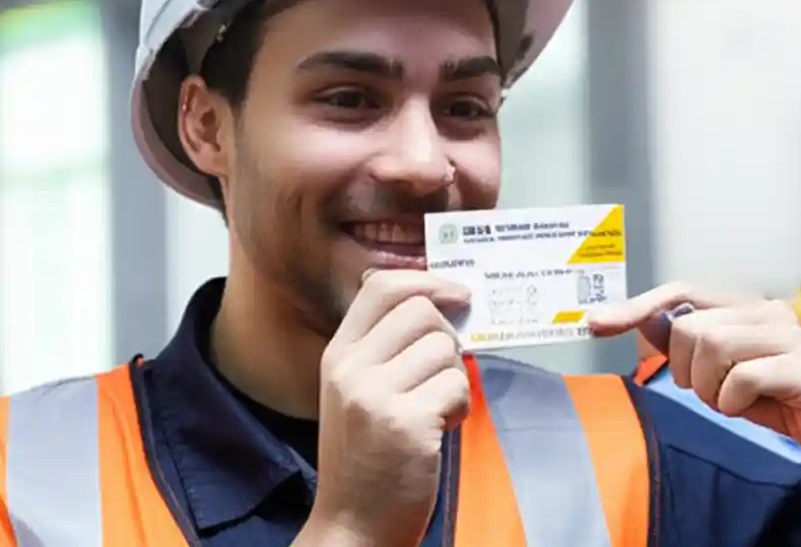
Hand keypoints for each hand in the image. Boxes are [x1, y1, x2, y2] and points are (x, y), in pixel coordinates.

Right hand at [302, 269, 471, 546]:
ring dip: (455, 378)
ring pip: (446, 349)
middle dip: (448, 338)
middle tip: (442, 373)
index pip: (381, 286)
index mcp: (338, 356)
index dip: (427, 280)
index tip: (456, 294)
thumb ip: (387, 349)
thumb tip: (441, 304)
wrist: (353, 526)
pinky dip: (460, 406)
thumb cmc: (367, 459)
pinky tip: (441, 428)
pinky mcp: (406, 424)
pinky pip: (458, 385)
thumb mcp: (359, 393)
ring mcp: (375, 396)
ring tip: (436, 409)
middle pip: (422, 311)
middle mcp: (350, 369)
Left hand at [590, 282, 800, 473]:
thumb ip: (692, 347)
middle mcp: (768, 311)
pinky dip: (735, 401)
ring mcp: (789, 336)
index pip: (682, 292)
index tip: (596, 323)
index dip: (637, 306)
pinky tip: (755, 407)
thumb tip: (646, 322)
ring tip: (736, 402)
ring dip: (712, 388)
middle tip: (715, 393)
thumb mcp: (727, 376)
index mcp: (747, 308)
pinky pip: (742, 378)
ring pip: (711, 347)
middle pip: (689, 327)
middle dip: (688, 371)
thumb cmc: (785, 402)